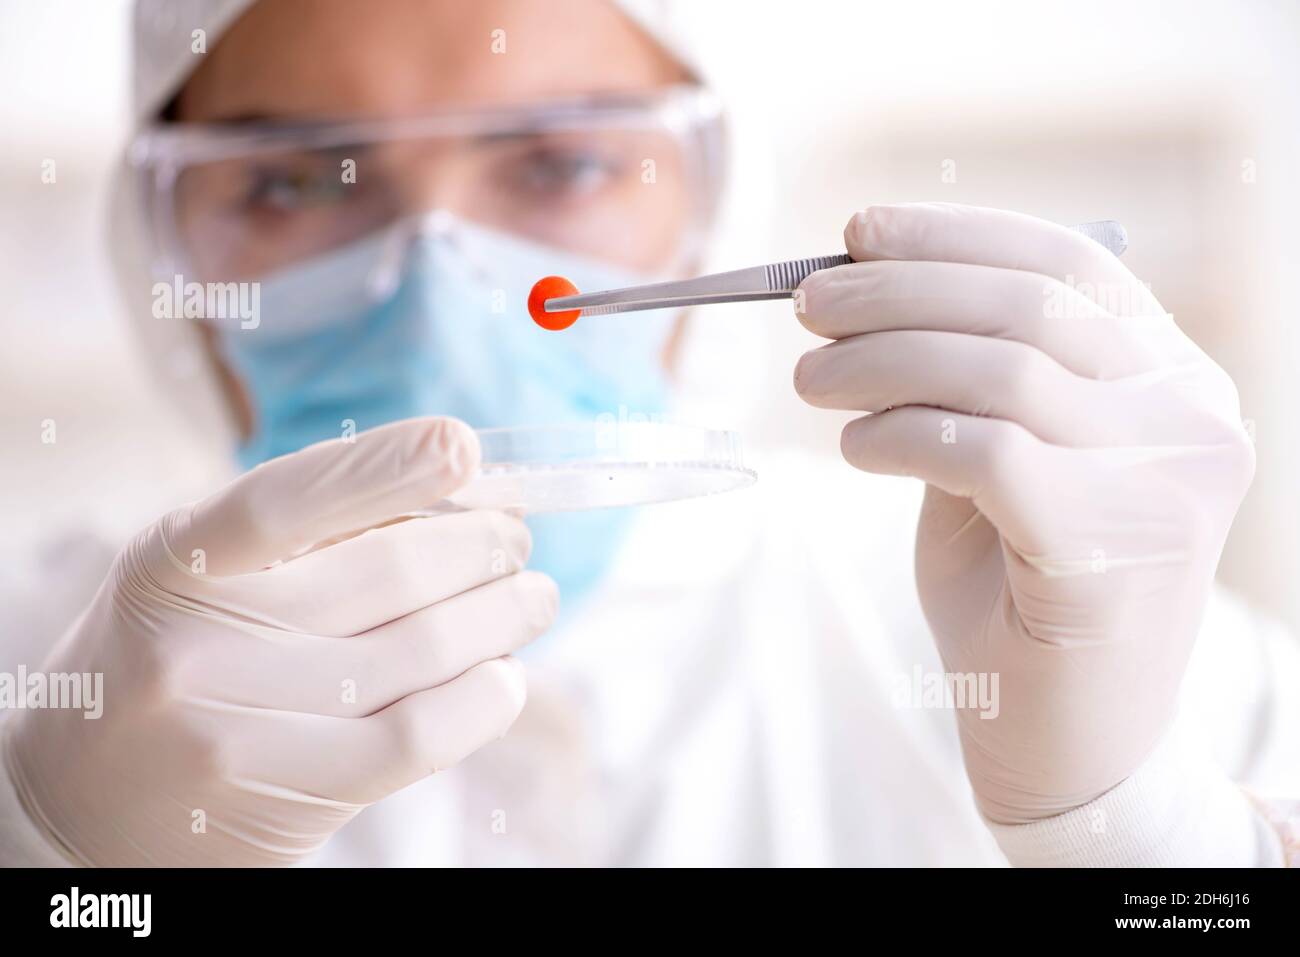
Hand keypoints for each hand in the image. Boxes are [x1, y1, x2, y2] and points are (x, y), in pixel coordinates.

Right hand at [3, 418, 555, 864]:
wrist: (94, 802)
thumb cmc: (175, 658)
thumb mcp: (200, 577)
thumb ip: (304, 536)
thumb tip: (456, 491)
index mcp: (172, 565)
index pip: (286, 501)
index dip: (384, 468)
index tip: (462, 444)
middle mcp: (197, 644)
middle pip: (385, 575)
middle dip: (480, 547)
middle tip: (516, 539)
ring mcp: (240, 728)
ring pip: (419, 652)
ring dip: (502, 616)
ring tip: (533, 597)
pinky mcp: (289, 797)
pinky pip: (420, 736)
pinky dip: (484, 699)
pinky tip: (504, 677)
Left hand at [794, 203, 1253, 822]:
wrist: (1063, 740)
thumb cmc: (1021, 594)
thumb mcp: (1000, 458)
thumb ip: (964, 376)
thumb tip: (864, 285)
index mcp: (1172, 376)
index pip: (1067, 264)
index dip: (954, 235)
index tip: (857, 233)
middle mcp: (1190, 414)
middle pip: (1029, 306)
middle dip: (898, 292)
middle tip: (808, 306)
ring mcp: (1164, 480)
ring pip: (1003, 369)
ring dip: (881, 360)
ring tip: (810, 379)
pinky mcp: (1112, 546)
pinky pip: (984, 450)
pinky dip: (900, 434)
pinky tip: (855, 447)